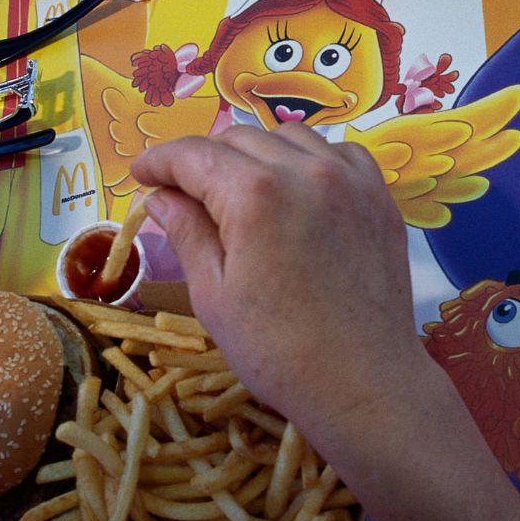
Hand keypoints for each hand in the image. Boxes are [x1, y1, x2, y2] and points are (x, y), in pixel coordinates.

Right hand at [132, 128, 431, 458]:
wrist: (363, 382)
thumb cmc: (278, 351)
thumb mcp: (214, 295)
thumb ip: (187, 233)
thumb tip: (161, 196)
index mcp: (254, 194)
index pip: (194, 155)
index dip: (160, 161)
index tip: (141, 173)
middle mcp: (304, 170)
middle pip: (238, 139)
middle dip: (203, 159)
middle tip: (184, 192)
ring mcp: (349, 179)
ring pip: (289, 138)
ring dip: (255, 154)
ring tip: (240, 190)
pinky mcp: (378, 197)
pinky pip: (338, 153)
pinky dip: (309, 159)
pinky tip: (298, 190)